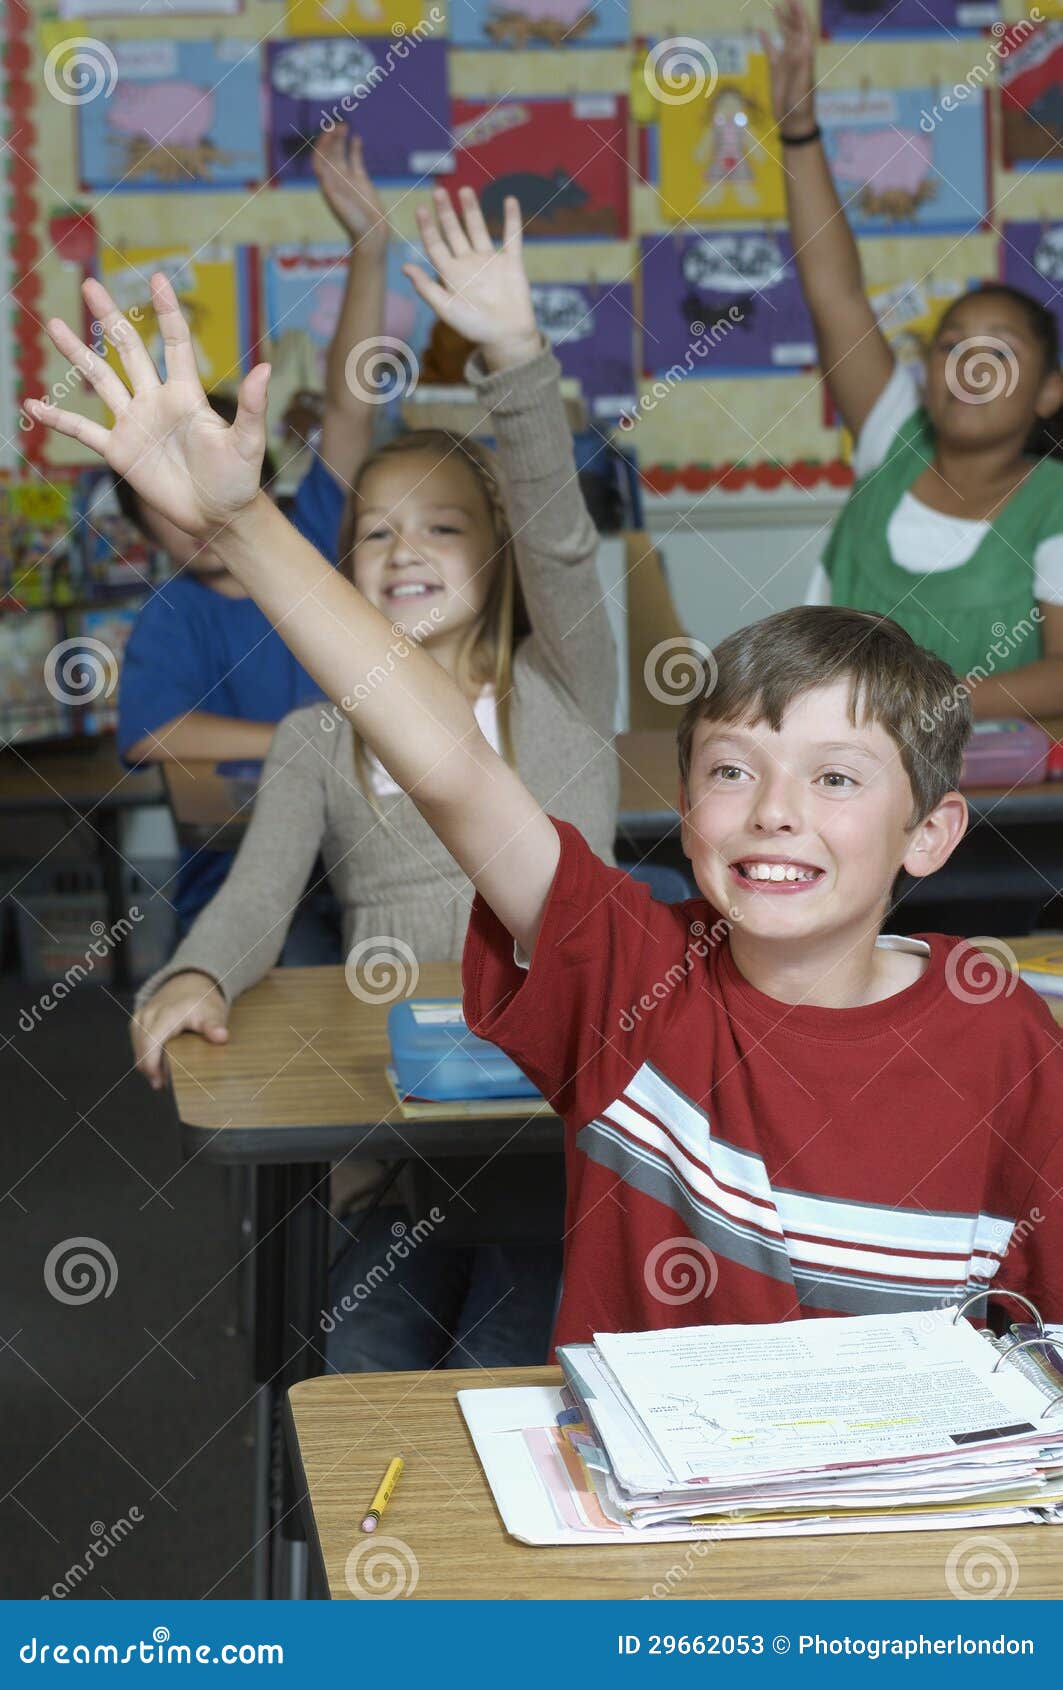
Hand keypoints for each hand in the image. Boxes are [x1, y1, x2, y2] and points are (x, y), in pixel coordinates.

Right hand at [26, 274, 270, 541]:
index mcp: (186, 394)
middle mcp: (156, 400)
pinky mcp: (120, 451)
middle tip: (91, 285)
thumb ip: (252, 406)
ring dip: (78, 353)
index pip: (175, 342)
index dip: (166, 310)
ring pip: (100, 380)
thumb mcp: (247, 442)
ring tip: (55, 325)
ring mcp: (134, 423)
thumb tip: (265, 368)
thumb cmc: (238, 479)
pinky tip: (33, 404)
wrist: (218, 515)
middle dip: (110, 318)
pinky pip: (83, 430)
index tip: (157, 277)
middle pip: (128, 349)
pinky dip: (59, 420)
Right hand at [131, 971, 229, 1089]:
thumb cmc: (202, 1001)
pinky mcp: (137, 1020)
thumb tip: (222, 1036)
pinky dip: (145, 1055)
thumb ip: (214, 1026)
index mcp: (167, 1014)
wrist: (191, 983)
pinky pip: (137, 1043)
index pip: (150, 1044)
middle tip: (166, 1084)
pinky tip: (159, 1065)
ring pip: (138, 1048)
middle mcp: (149, 1014)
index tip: (161, 1083)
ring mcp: (141, 1016)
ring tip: (164, 1076)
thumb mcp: (213, 1012)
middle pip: (142, 1050)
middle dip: (151, 1070)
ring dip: (148, 1064)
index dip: (152, 1066)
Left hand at [312, 129, 389, 254]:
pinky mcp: (361, 180)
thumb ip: (330, 187)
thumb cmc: (353, 222)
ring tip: (344, 126)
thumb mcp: (339, 204)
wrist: (370, 233)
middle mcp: (335, 180)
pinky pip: (355, 160)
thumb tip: (321, 172)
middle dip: (331, 139)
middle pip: (329, 154)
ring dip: (341, 140)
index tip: (327, 134)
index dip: (321, 146)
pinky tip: (357, 138)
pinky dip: (355, 149)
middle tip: (337, 125)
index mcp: (326, 185)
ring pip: (341, 154)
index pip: (319, 160)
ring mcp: (348, 179)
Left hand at [401, 187, 539, 370]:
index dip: (427, 227)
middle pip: (454, 232)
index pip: (435, 245)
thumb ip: (426, 288)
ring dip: (472, 209)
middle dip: (446, 212)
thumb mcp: (445, 309)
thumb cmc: (475, 327)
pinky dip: (512, 218)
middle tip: (438, 191)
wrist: (507, 336)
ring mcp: (490, 261)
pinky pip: (512, 236)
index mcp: (451, 274)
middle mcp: (468, 264)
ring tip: (464, 190)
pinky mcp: (511, 263)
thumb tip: (403, 267)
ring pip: (478, 229)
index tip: (421, 209)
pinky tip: (510, 200)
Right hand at [760, 0, 816, 138]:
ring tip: (776, 6)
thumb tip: (801, 43)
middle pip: (794, 27)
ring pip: (783, 35)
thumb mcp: (803, 83)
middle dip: (791, 12)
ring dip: (781, 21)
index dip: (799, 13)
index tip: (793, 0)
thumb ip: (802, 63)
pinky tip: (760, 30)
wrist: (794, 120)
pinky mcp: (775, 69)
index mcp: (805, 54)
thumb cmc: (801, 104)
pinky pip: (770, 49)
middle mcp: (796, 54)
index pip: (803, 28)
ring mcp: (786, 60)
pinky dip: (765, 39)